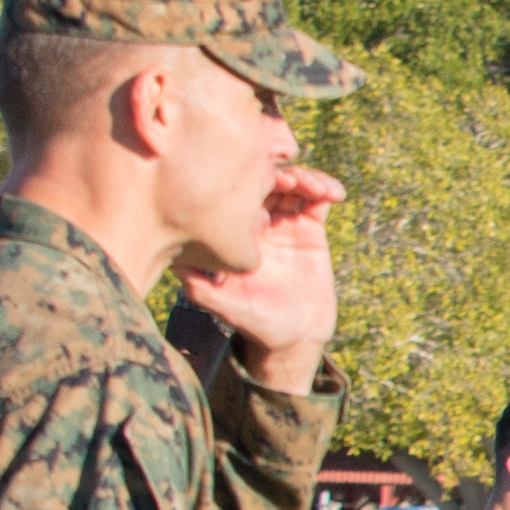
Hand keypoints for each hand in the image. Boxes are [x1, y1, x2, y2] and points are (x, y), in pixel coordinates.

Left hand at [178, 164, 343, 391]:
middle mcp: (256, 223)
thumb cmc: (255, 323)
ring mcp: (283, 223)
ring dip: (306, 178)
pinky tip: (335, 193)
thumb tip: (174, 266)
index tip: (265, 181)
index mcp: (234, 233)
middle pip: (265, 182)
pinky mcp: (310, 229)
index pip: (238, 195)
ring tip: (318, 188)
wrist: (294, 336)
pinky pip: (317, 202)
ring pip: (292, 186)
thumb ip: (202, 288)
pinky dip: (326, 189)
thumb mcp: (227, 306)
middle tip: (292, 179)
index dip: (250, 181)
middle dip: (279, 173)